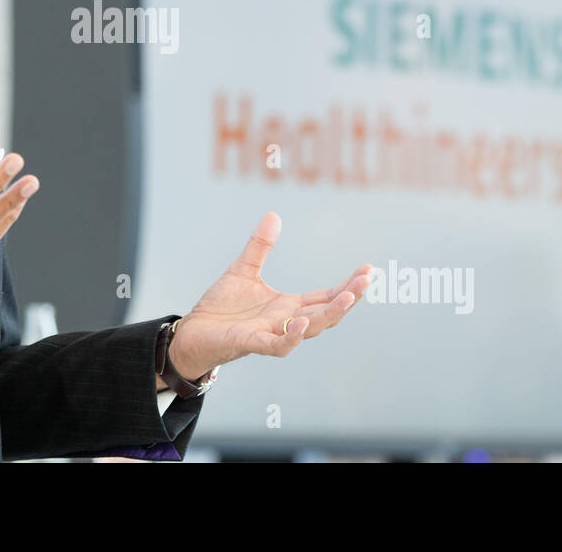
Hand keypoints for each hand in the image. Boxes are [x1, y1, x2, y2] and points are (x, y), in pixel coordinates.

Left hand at [165, 212, 372, 380]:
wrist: (194, 332)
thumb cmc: (221, 308)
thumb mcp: (243, 269)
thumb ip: (260, 246)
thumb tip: (274, 215)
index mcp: (288, 306)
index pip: (326, 297)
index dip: (347, 286)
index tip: (368, 269)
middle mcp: (285, 321)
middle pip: (326, 313)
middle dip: (348, 298)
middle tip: (366, 280)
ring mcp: (271, 334)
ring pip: (310, 330)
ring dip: (329, 315)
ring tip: (347, 297)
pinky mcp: (252, 343)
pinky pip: (278, 345)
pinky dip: (292, 336)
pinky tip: (302, 321)